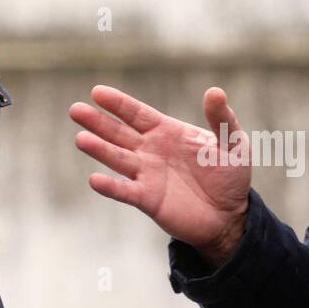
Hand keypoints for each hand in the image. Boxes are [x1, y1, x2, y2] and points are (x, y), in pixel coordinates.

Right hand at [70, 85, 250, 266]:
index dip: (117, 103)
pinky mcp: (147, 199)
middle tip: (75, 109)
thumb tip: (215, 92)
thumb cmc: (229, 175)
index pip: (136, 113)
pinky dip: (110, 186)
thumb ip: (221, 119)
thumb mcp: (232, 143)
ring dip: (99, 150)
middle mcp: (149, 150)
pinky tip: (95, 179)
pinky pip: (125, 191)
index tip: (97, 92)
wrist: (230, 215)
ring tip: (80, 140)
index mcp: (165, 131)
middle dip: (97, 121)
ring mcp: (146, 174)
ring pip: (117, 159)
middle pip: (118, 133)